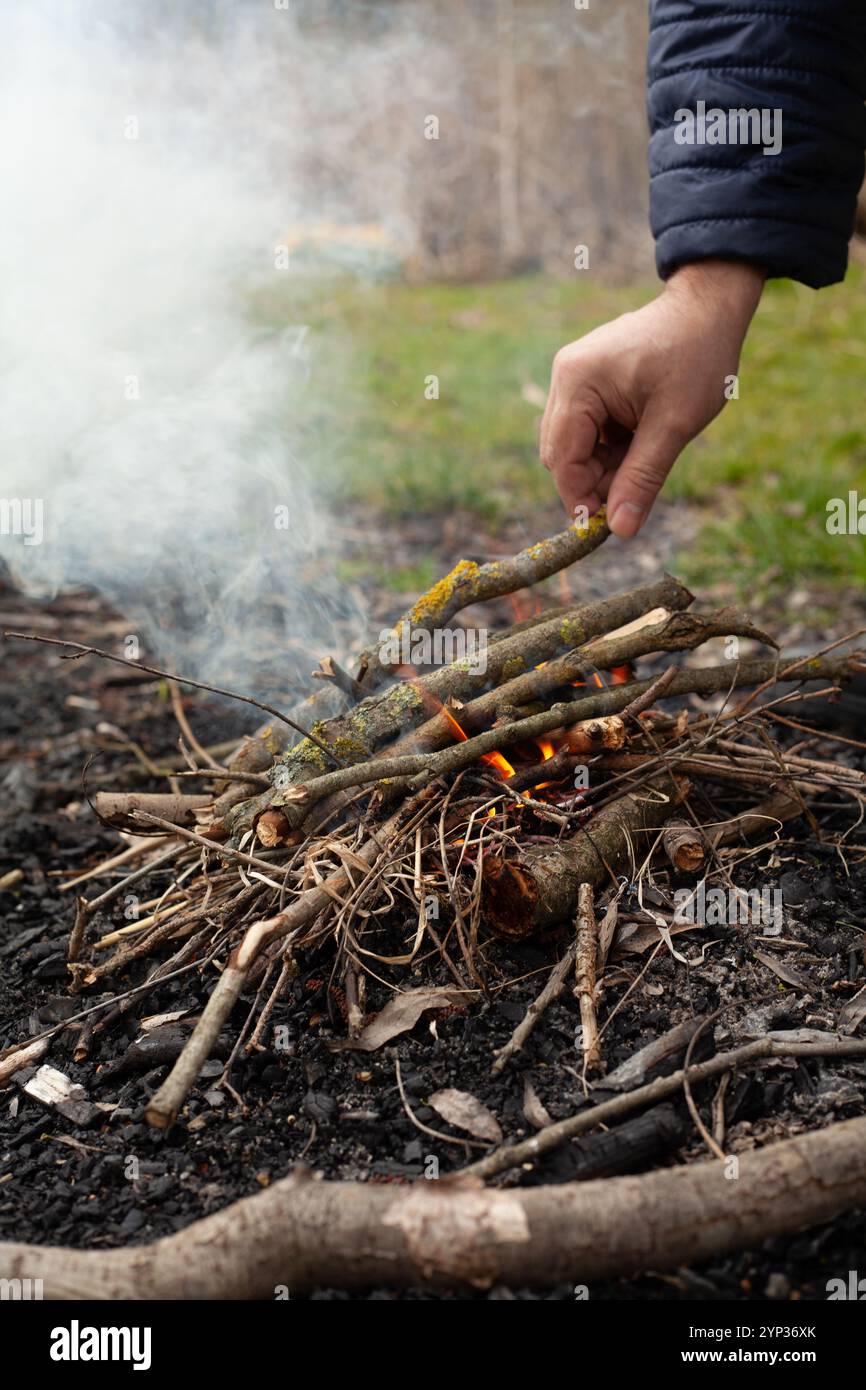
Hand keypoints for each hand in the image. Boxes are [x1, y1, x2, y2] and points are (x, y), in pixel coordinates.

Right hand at [541, 259, 764, 537]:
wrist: (710, 308)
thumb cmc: (697, 357)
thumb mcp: (674, 426)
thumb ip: (642, 478)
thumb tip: (620, 530)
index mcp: (578, 382)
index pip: (562, 459)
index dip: (581, 498)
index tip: (609, 526)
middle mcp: (566, 377)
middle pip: (561, 454)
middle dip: (593, 482)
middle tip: (634, 492)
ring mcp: (573, 377)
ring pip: (574, 445)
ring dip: (603, 465)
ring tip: (646, 457)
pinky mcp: (586, 381)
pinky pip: (586, 429)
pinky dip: (609, 447)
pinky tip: (641, 441)